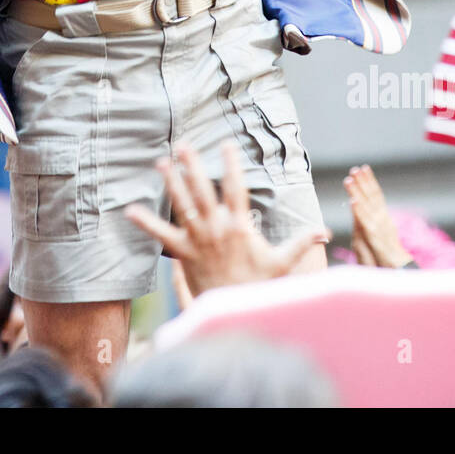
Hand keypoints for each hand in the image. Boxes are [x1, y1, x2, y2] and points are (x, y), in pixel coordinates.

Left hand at [125, 140, 326, 298]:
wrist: (237, 309)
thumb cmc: (259, 285)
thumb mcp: (282, 263)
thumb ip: (301, 243)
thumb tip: (324, 232)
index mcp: (239, 224)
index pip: (236, 187)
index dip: (232, 164)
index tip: (227, 143)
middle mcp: (216, 228)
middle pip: (203, 189)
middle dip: (193, 165)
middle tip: (183, 145)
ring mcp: (198, 239)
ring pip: (182, 205)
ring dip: (171, 183)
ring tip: (161, 163)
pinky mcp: (183, 253)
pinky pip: (161, 235)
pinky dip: (145, 222)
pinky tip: (130, 209)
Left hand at [344, 163, 412, 267]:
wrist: (398, 270)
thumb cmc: (386, 254)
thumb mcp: (377, 234)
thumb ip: (369, 221)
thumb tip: (362, 207)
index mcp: (383, 217)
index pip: (376, 195)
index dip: (370, 181)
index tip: (363, 168)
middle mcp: (383, 219)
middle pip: (372, 197)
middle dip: (364, 182)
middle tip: (356, 168)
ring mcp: (379, 227)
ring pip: (367, 206)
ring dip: (358, 191)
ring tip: (350, 179)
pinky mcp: (375, 238)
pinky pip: (365, 222)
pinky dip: (359, 210)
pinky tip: (353, 200)